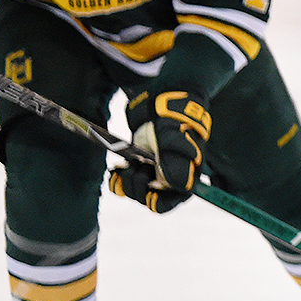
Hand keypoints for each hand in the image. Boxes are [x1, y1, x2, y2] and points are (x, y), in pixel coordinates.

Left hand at [110, 89, 210, 212]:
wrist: (160, 98)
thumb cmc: (173, 119)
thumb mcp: (175, 140)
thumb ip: (176, 166)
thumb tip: (172, 187)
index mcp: (184, 177)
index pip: (167, 202)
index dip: (156, 199)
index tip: (148, 186)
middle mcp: (167, 177)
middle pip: (147, 198)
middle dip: (137, 185)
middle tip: (137, 166)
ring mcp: (150, 171)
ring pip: (133, 190)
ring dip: (126, 180)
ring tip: (127, 164)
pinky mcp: (137, 163)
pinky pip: (122, 181)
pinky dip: (117, 177)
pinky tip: (116, 169)